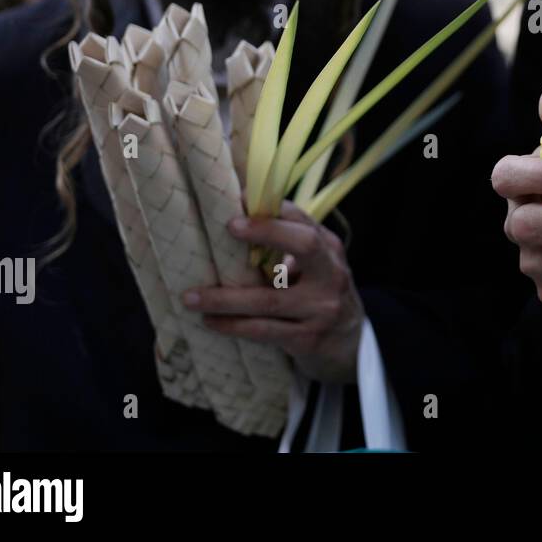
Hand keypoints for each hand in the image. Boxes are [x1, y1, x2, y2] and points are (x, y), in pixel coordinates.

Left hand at [183, 200, 363, 384]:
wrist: (350, 343)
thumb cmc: (320, 295)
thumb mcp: (315, 266)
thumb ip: (288, 246)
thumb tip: (237, 218)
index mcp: (329, 249)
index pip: (303, 219)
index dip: (272, 208)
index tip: (239, 198)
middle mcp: (331, 274)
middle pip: (305, 245)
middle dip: (267, 232)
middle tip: (230, 227)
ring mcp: (322, 308)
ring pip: (270, 300)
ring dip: (226, 298)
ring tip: (192, 296)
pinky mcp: (308, 338)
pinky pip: (264, 331)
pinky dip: (233, 325)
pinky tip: (211, 322)